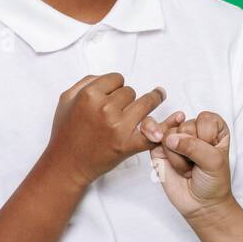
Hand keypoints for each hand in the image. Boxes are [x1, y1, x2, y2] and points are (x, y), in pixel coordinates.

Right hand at [45, 73, 168, 187]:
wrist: (66, 164)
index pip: (117, 78)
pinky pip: (153, 132)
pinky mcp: (127, 145)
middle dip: (127, 97)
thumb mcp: (66, 99)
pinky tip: (177, 116)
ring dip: (151, 101)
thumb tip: (107, 77)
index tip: (113, 95)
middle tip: (120, 108)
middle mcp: (105, 109)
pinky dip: (166, 126)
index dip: (116, 86)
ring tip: (158, 96)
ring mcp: (118, 128)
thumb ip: (86, 82)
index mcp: (89, 95)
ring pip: (145, 104)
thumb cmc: (65, 132)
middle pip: (131, 91)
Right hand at [147, 111, 234, 219]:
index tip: (213, 153)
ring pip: (169, 134)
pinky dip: (164, 151)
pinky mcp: (159, 149)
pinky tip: (170, 157)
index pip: (206, 119)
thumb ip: (194, 146)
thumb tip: (170, 139)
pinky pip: (155, 141)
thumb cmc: (214, 181)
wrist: (201, 204)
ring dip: (179, 156)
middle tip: (197, 164)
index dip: (208, 138)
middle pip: (186, 125)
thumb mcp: (214, 161)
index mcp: (213, 127)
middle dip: (192, 149)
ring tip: (187, 167)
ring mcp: (175, 139)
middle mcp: (194, 129)